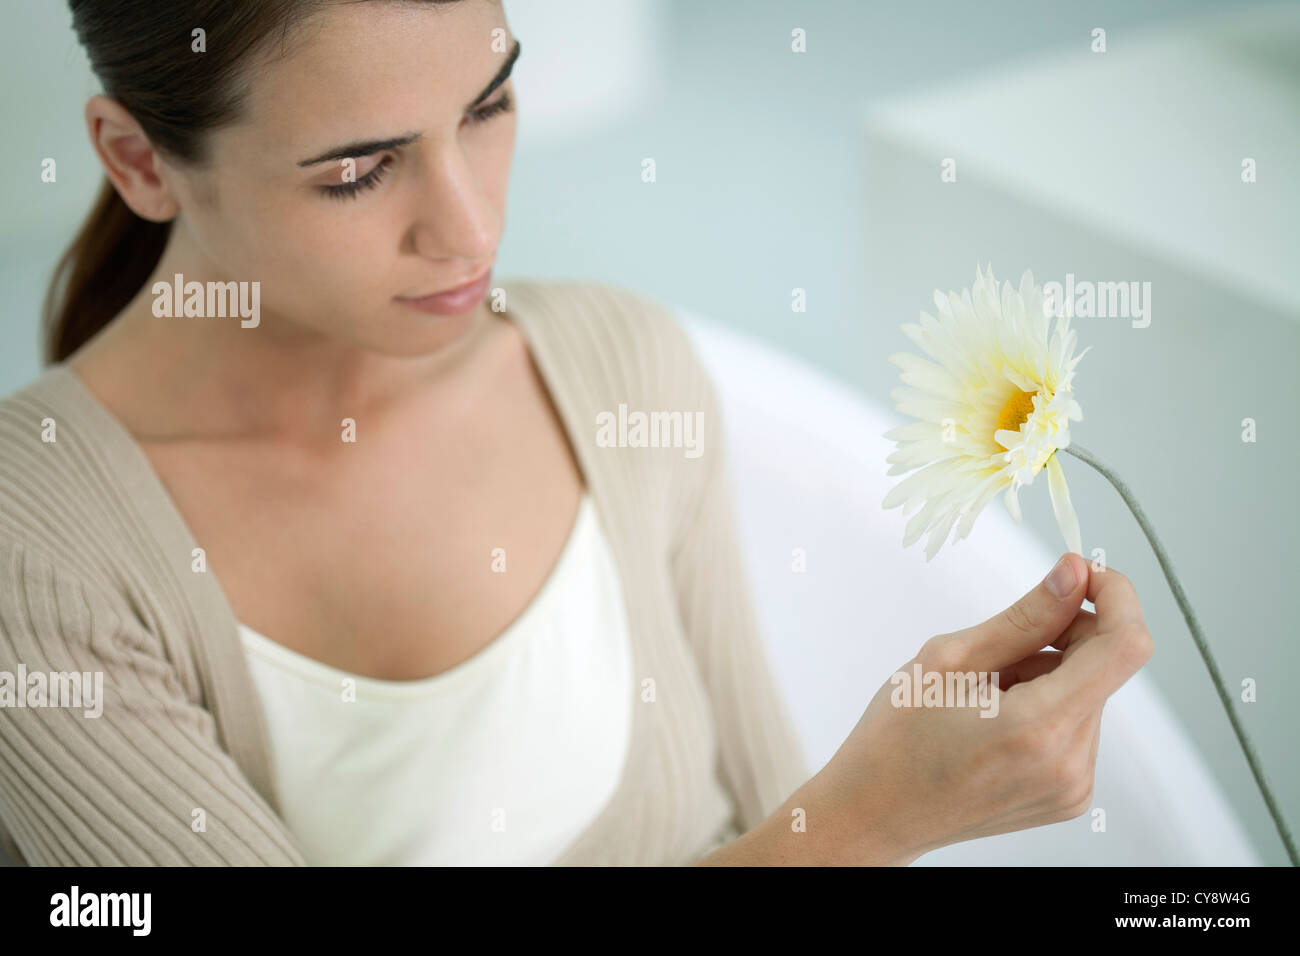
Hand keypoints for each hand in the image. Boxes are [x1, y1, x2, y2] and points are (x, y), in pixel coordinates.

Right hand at [806, 553, 1152, 864]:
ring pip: (1087, 694)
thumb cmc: (896, 738)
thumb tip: (1075, 574)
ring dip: (1048, 674)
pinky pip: (1077, 727)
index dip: (1116, 596)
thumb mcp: (948, 659)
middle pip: (1101, 668)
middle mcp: (1069, 765)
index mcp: (1038, 727)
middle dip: (1061, 639)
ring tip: (981, 695)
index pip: (1125, 647)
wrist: (874, 812)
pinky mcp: (1068, 797)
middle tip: (995, 648)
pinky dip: (1046, 706)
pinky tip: (993, 720)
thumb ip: (1024, 616)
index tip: (1083, 574)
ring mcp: (1073, 788)